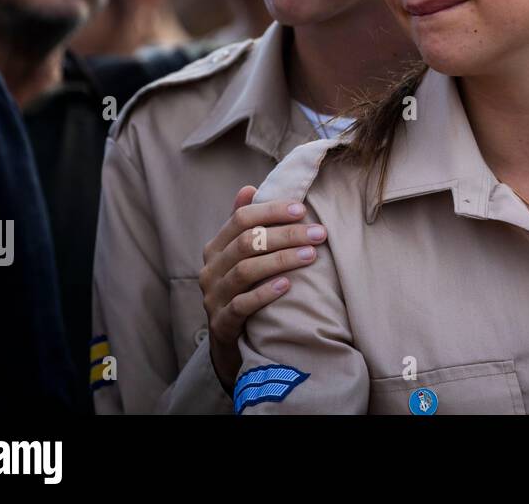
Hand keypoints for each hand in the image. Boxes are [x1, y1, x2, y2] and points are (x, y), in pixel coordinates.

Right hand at [199, 186, 327, 392]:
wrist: (229, 340)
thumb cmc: (241, 288)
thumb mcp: (239, 256)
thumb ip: (243, 224)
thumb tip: (249, 187)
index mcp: (215, 247)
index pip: (241, 219)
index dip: (271, 211)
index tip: (302, 209)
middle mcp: (210, 269)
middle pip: (247, 242)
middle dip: (285, 234)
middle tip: (318, 233)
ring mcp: (213, 297)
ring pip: (246, 271)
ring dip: (281, 260)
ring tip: (311, 255)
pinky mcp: (222, 324)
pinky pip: (242, 305)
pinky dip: (265, 293)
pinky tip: (287, 284)